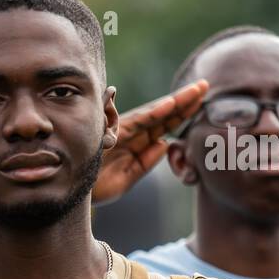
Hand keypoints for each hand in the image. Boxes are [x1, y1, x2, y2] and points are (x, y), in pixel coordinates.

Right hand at [93, 79, 206, 203]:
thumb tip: (165, 143)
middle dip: (184, 100)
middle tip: (205, 85)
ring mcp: (122, 131)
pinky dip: (153, 112)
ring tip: (196, 91)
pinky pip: (137, 121)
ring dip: (175, 102)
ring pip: (154, 114)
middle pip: (162, 115)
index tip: (202, 101)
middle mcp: (132, 133)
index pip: (164, 125)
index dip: (182, 113)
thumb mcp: (127, 178)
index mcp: (137, 144)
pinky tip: (170, 103)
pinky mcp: (113, 134)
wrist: (73, 193)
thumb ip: (146, 162)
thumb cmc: (97, 188)